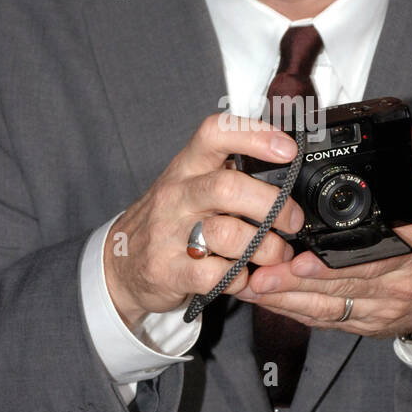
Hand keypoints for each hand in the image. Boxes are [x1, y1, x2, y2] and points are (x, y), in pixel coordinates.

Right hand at [105, 114, 304, 327]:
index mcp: (186, 167)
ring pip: (228, 233)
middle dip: (274, 206)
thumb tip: (285, 168)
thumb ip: (227, 173)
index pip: (215, 134)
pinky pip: (216, 274)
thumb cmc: (167, 221)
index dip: (254, 135)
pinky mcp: (168, 270)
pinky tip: (244, 276)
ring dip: (265, 248)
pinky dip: (240, 278)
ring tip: (277, 255)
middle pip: (229, 187)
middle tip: (292, 221)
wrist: (119, 264)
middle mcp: (177, 195)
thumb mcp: (189, 185)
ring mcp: (169, 233)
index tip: (287, 150)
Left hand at [234, 126, 411, 337]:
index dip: (332, 264)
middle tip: (260, 273)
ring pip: (327, 307)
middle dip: (296, 282)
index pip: (370, 261)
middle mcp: (393, 286)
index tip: (301, 259)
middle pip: (339, 287)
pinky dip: (295, 312)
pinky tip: (269, 300)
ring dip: (288, 299)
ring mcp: (377, 309)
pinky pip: (325, 320)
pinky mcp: (363, 324)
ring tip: (254, 286)